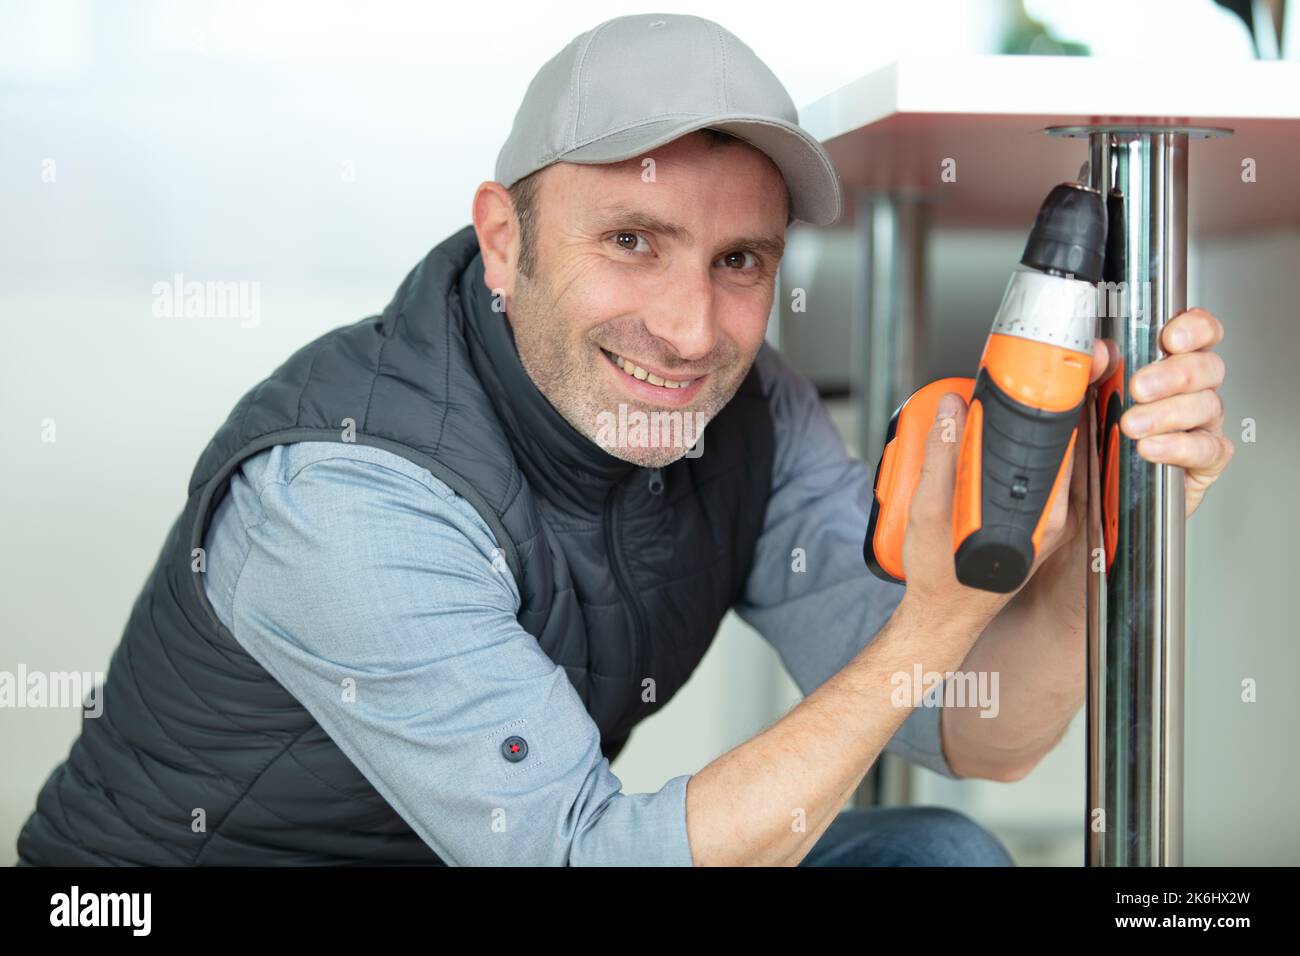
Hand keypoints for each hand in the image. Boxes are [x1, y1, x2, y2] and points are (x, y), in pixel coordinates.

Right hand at [899, 392, 1071, 629]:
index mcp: (1042, 509)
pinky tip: (981, 455)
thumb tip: (950, 407)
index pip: (1060, 437)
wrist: (942, 619)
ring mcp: (1046, 523)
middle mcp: (1053, 516)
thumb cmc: (942, 578)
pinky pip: (1029, 482)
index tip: (1026, 377)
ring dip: (1013, 439)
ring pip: (1039, 462)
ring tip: (977, 423)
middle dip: (1021, 417)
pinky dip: (1009, 462)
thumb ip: (941, 454)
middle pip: (1049, 445)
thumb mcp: (930, 507)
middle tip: (989, 398)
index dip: (1046, 400)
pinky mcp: (1032, 527)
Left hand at [1003, 307, 1234, 621]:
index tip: (1169, 333)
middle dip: (1174, 372)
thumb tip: (1094, 350)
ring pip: (1208, 405)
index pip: (1186, 337)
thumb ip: (1077, 378)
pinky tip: (1152, 450)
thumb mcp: (1061, 416)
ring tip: (1132, 425)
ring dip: (1170, 411)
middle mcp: (1171, 400)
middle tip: (1139, 386)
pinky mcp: (1193, 471)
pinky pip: (1208, 450)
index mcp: (1144, 374)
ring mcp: (1186, 434)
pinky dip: (1181, 446)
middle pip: (1205, 367)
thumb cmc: (1065, 465)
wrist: (1062, 528)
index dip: (1191, 328)